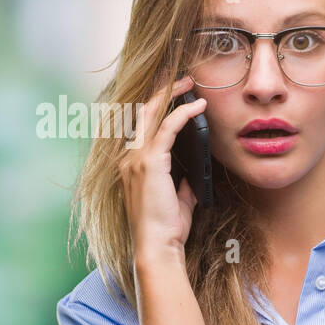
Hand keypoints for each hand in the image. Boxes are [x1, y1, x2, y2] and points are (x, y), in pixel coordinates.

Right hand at [120, 73, 205, 257]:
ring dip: (172, 96)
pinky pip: (167, 129)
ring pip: (152, 114)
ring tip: (190, 83)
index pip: (140, 127)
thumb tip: (191, 176)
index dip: (156, 107)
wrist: (157, 245)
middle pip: (142, 113)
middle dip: (161, 91)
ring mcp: (135, 159)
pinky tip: (197, 107)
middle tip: (182, 79)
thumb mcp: (176, 201)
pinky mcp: (150, 163)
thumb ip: (181, 185)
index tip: (173, 94)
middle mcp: (128, 158)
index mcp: (130, 166)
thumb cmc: (166, 228)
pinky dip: (183, 114)